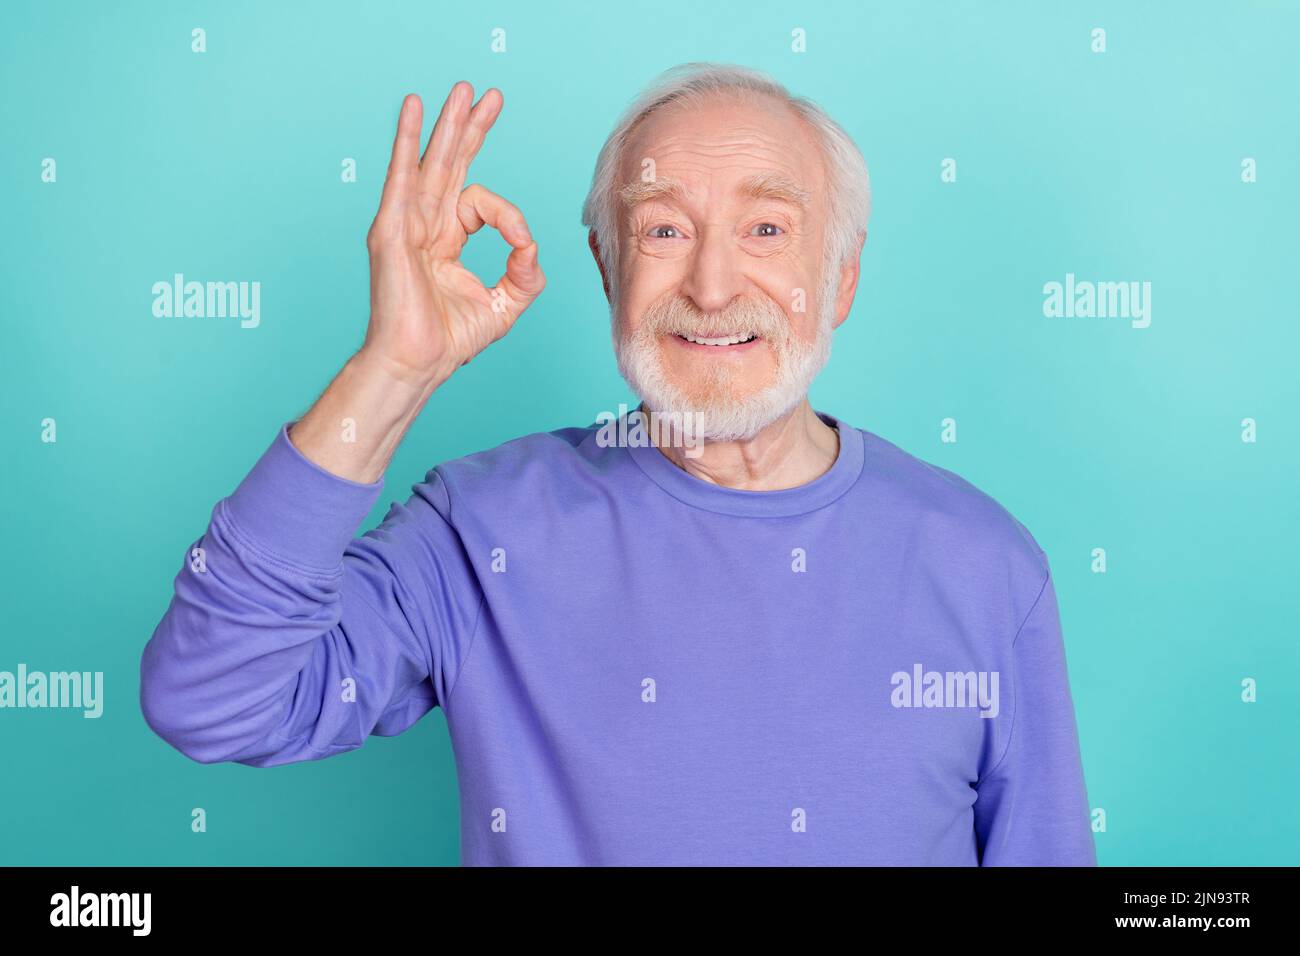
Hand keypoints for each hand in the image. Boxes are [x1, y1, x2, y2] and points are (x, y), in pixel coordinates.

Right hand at [361, 83, 544, 388]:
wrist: (418, 363)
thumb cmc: (451, 340)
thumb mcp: (505, 303)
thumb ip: (525, 271)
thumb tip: (532, 243)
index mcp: (445, 241)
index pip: (478, 202)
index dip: (507, 216)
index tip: (521, 241)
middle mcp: (423, 226)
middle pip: (450, 165)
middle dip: (470, 128)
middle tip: (489, 94)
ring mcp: (404, 226)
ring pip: (430, 163)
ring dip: (446, 124)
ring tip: (462, 90)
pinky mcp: (391, 231)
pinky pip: (402, 178)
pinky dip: (406, 142)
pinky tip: (413, 111)